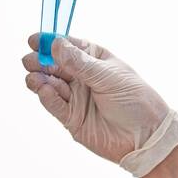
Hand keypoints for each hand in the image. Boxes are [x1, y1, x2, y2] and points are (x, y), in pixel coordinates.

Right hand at [22, 35, 177, 175]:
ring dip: (39, 79)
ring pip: (50, 84)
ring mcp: (75, 97)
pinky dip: (46, 97)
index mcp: (94, 59)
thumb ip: (80, 63)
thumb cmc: (136, 101)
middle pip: (53, 65)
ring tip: (34, 77)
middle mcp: (82, 77)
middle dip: (40, 61)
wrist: (146, 137)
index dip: (50, 42)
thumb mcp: (109, 77)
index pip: (67, 46)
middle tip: (31, 60)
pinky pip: (54, 105)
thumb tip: (56, 45)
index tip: (35, 40)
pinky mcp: (71, 118)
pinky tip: (43, 90)